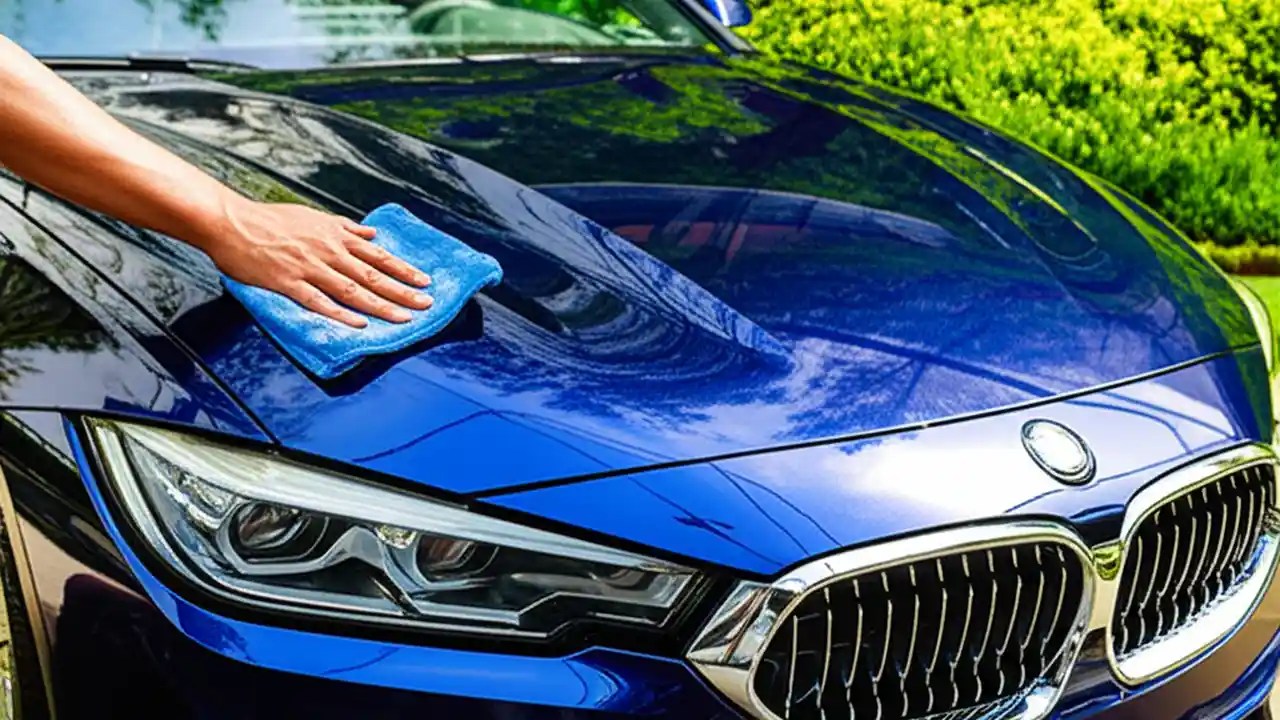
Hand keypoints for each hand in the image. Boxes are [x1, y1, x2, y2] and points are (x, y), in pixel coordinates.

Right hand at [203, 199, 431, 327]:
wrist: (231, 222)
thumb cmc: (272, 219)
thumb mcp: (314, 216)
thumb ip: (344, 227)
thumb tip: (371, 234)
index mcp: (335, 236)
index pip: (378, 256)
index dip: (403, 270)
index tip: (425, 281)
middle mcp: (328, 252)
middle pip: (372, 276)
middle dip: (402, 291)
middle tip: (427, 304)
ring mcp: (309, 268)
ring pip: (352, 290)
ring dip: (381, 306)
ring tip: (404, 318)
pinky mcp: (288, 283)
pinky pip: (318, 301)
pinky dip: (339, 313)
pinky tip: (359, 323)